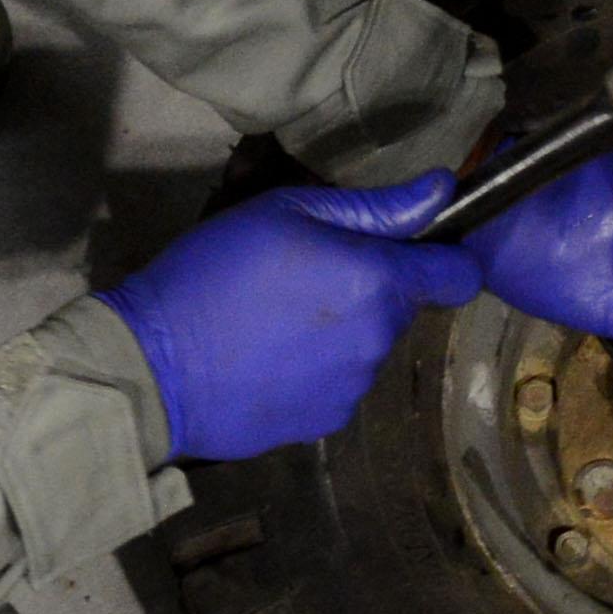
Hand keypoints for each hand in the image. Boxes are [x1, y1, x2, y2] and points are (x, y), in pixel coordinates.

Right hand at [92, 174, 481, 461]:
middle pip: (403, 308)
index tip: (411, 249)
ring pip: (369, 347)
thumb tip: (442, 190)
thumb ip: (374, 207)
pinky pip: (339, 385)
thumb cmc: (215, 273)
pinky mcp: (325, 423)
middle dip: (372, 290)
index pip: (459, 275)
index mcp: (379, 282)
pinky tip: (267, 358)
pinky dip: (317, 371)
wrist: (153, 368)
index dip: (443, 257)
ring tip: (277, 320)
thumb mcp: (286, 213)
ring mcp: (354, 389)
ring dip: (343, 332)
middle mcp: (380, 341)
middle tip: (307, 275)